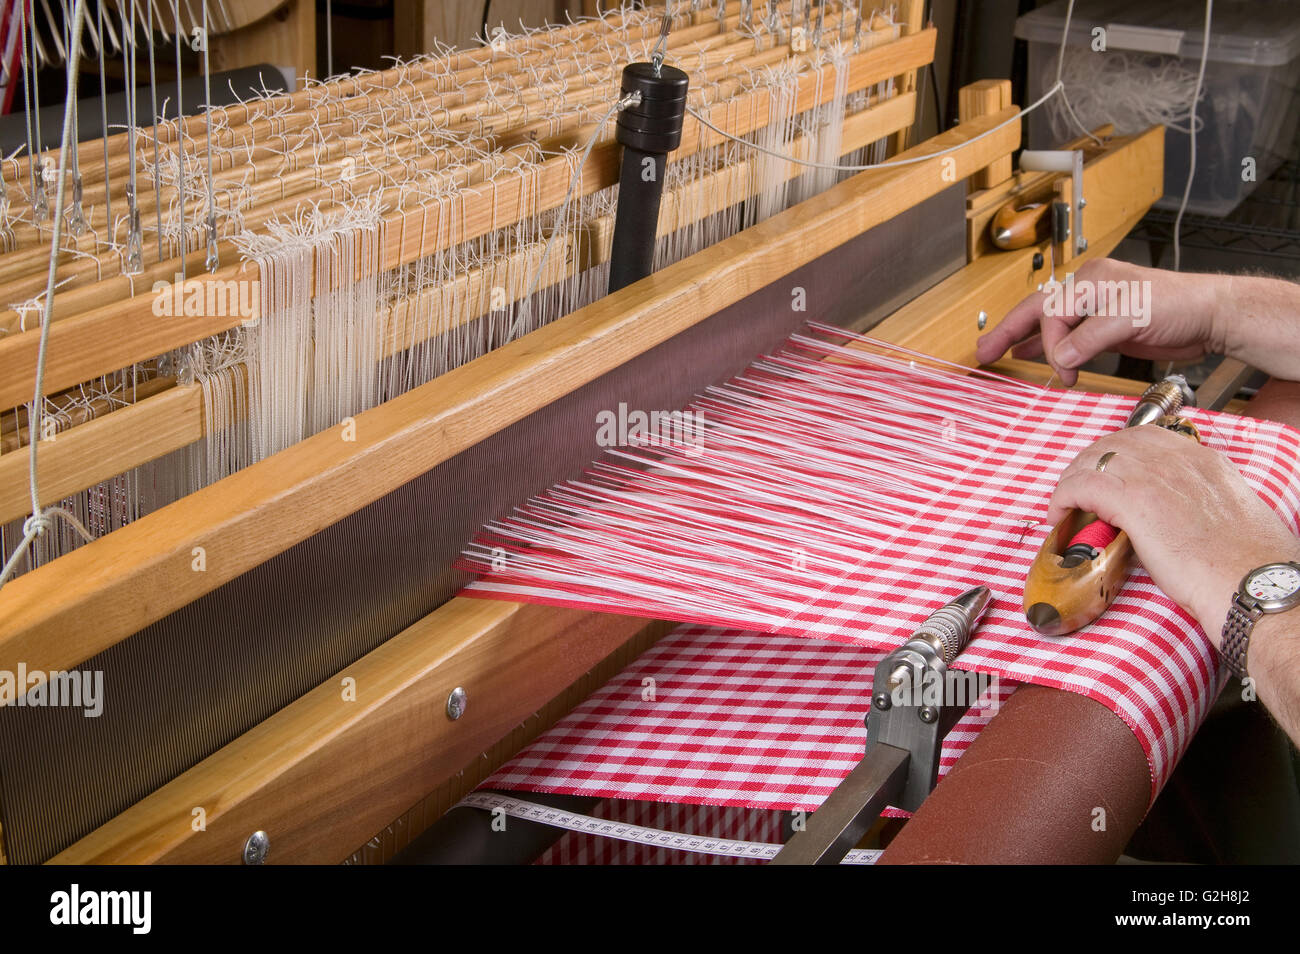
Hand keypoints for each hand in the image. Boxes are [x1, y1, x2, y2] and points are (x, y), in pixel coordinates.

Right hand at [976, 258, 1220, 386]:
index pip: (1052, 313)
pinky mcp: (1104, 327)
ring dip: (1022, 339)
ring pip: (1047, 322)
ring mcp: (1095, 308)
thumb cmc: (1180, 305)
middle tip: (983, 352)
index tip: (1063, 370)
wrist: (1210, 316)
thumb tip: (1059, 355)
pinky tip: (1029, 354)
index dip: (1051, 345)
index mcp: (1091, 280)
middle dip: (1007, 331)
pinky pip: (1065, 334)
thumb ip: (1091, 337)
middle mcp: (1088, 290)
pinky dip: (1045, 346)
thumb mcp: (1132, 318)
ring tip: (995, 352)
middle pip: (1036, 310)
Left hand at [1045, 425, 1299, 642]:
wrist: (1252, 581)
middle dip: (1088, 463)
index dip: (1116, 453)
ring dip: (1071, 480)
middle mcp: (1176, 460)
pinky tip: (1058, 516)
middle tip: (1076, 489)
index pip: (1145, 437)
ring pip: (1092, 460)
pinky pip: (1081, 486)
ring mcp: (1154, 477)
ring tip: (1065, 503)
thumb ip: (1199, 500)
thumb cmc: (1246, 562)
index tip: (1105, 474)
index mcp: (1203, 460)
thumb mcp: (1229, 511)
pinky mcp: (1133, 502)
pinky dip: (1062, 498)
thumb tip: (1174, 514)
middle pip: (1113, 443)